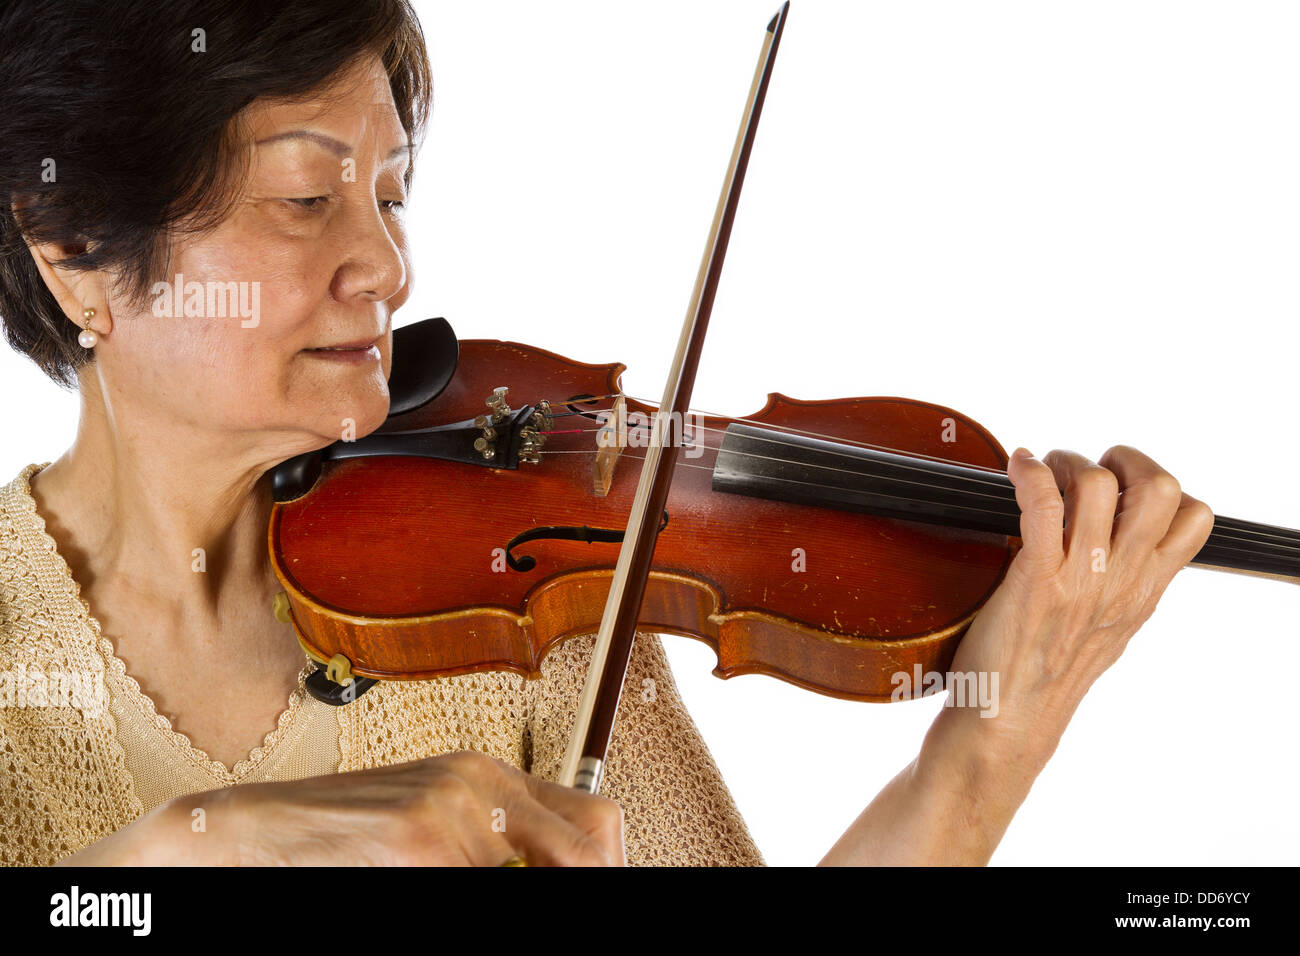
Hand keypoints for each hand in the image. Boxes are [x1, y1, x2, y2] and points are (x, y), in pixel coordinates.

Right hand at [59, 751, 625, 865]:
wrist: (248, 834)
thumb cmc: (339, 844)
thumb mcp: (428, 828)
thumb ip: (492, 846)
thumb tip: (562, 869)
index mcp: (487, 777)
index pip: (596, 820)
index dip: (609, 866)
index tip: (603, 886)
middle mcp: (480, 782)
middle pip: (589, 848)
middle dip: (587, 883)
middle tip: (560, 911)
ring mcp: (452, 809)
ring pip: (529, 875)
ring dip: (510, 892)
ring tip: (446, 883)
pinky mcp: (419, 841)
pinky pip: (475, 886)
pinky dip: (462, 892)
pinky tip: (415, 883)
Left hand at [948, 445, 1214, 759]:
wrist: (1006, 722)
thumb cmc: (1041, 675)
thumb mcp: (1105, 629)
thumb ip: (1121, 584)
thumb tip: (1116, 540)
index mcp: (1143, 591)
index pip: (1192, 518)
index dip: (1156, 484)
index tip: (1117, 487)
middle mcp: (1121, 583)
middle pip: (1160, 489)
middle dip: (1119, 460)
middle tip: (1081, 471)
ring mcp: (1081, 581)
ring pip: (1098, 485)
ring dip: (1064, 462)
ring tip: (1041, 473)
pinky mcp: (1036, 582)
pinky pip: (1044, 506)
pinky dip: (1030, 473)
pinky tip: (1016, 469)